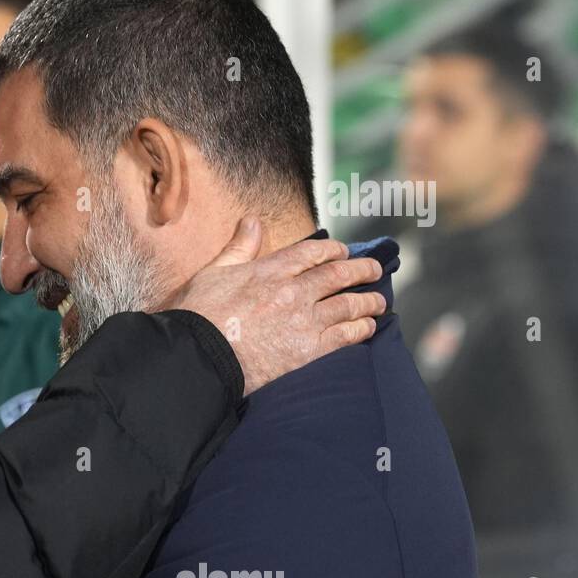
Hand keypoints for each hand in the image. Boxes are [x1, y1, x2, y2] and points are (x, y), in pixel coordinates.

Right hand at [168, 217, 386, 394]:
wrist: (199, 356)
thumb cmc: (199, 315)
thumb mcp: (214, 272)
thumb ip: (239, 247)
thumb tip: (253, 221)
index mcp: (270, 270)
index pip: (313, 252)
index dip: (333, 250)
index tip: (343, 252)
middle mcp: (293, 291)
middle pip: (338, 275)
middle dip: (361, 270)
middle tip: (374, 270)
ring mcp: (303, 321)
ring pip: (348, 304)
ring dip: (368, 301)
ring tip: (379, 302)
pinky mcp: (307, 351)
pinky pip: (345, 335)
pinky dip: (361, 328)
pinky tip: (368, 327)